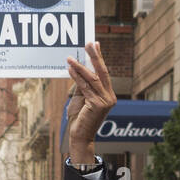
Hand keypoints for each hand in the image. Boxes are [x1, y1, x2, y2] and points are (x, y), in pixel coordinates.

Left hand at [65, 41, 117, 164]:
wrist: (81, 136)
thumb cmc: (80, 120)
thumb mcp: (82, 99)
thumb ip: (83, 86)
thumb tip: (79, 70)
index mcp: (109, 95)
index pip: (104, 73)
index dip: (99, 58)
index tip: (95, 45)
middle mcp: (110, 97)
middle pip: (102, 72)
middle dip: (95, 56)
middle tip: (89, 43)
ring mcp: (105, 101)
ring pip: (92, 79)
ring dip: (80, 67)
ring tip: (70, 58)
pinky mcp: (97, 105)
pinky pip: (85, 87)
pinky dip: (76, 77)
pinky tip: (70, 69)